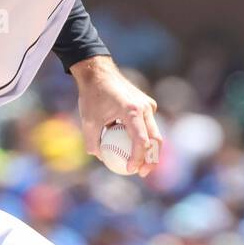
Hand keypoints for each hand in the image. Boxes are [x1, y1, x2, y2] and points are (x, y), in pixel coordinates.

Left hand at [71, 56, 161, 177]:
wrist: (98, 72)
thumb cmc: (92, 96)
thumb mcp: (88, 121)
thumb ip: (93, 142)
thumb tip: (102, 158)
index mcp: (132, 111)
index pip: (141, 141)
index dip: (138, 159)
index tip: (130, 170)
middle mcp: (145, 107)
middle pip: (155, 139)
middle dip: (151, 159)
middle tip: (142, 172)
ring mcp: (148, 104)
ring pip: (154, 132)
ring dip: (149, 149)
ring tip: (140, 164)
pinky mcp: (147, 103)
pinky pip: (148, 123)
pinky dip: (144, 136)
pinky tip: (133, 146)